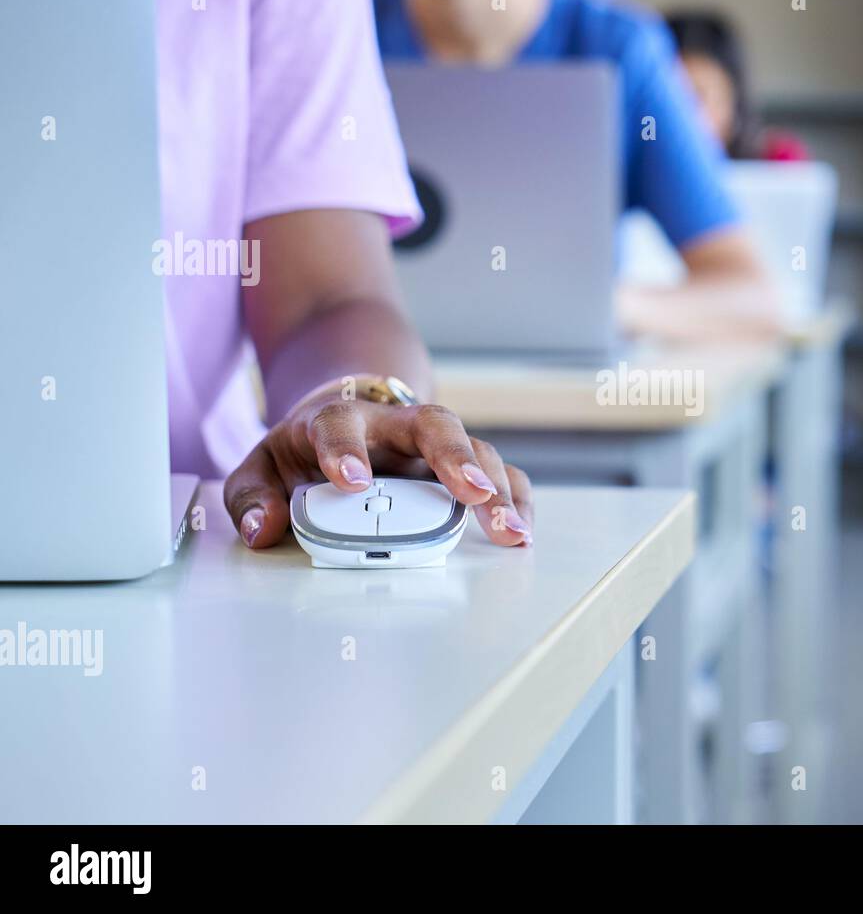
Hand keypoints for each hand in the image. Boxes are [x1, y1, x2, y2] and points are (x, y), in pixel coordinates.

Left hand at [223, 392, 532, 549]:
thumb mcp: (265, 467)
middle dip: (457, 459)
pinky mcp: (465, 466)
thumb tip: (262, 528)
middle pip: (435, 425)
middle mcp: (397, 426)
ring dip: (497, 489)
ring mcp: (437, 445)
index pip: (340, 424)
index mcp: (342, 420)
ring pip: (477, 450)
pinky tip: (523, 528)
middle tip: (473, 493)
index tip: (352, 481)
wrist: (347, 416)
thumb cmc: (308, 449)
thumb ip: (253, 496)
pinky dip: (517, 499)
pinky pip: (502, 473)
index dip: (345, 450)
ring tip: (509, 531)